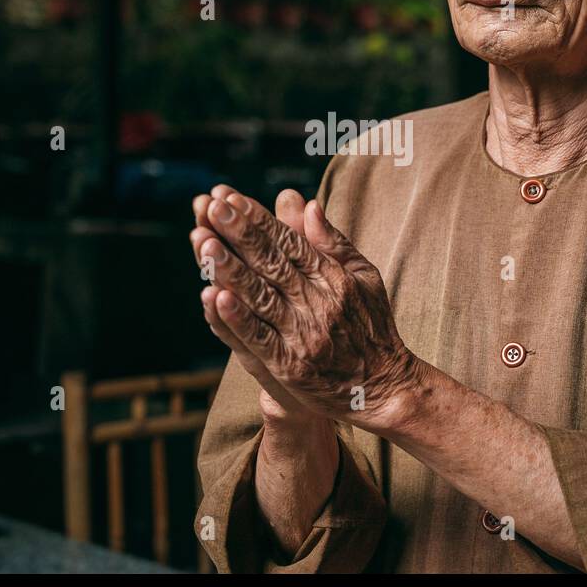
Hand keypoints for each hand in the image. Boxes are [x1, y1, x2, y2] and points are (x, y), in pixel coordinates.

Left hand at [189, 184, 421, 428]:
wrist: (383, 388)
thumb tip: (308, 204)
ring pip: (260, 296)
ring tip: (203, 242)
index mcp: (334, 278)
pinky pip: (259, 338)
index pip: (289, 241)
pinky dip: (236, 318)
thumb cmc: (372, 327)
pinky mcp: (290, 366)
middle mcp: (318, 303)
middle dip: (238, 232)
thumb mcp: (363, 277)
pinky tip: (214, 297)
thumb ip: (333, 242)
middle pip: (271, 263)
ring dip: (230, 269)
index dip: (258, 219)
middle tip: (212, 206)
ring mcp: (303, 335)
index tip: (231, 197)